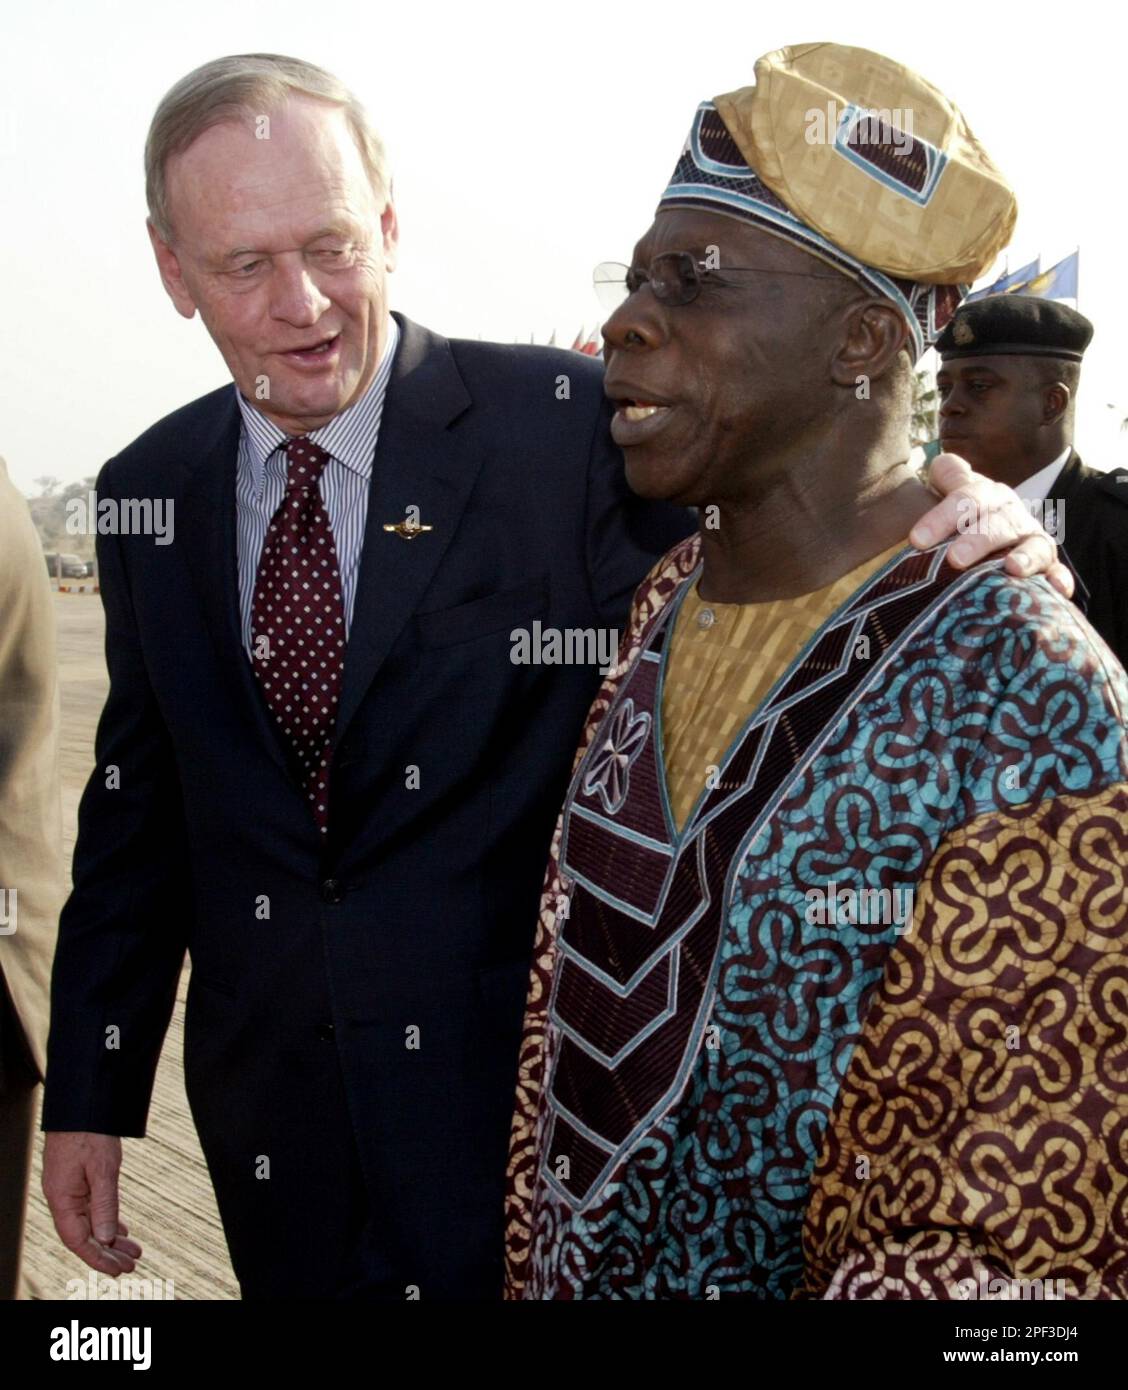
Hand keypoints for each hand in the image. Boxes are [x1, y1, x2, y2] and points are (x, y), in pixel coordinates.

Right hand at [42, 1131, 142, 1274]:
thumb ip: (105, 1204)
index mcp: (62, 1199)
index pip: (78, 1240)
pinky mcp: (77, 1180)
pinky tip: (120, 1230)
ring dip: (110, 1238)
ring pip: (89, 1222)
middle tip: (132, 1264)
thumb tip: (106, 1239)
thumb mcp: (103, 1169)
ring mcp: (69, 1189)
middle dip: (108, 1253)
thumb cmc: (89, 1132)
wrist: (83, 1102)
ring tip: (133, 1251)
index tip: (118, 1269)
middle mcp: (62, 1198)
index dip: (97, 1258)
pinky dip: (106, 1220)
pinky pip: (91, 1208)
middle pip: (84, 1235)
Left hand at [909, 452, 1073, 597]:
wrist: (993, 530)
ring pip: (1033, 546)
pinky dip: (1059, 579)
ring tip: (1012, 568)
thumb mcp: (955, 492)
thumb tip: (940, 463)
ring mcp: (1032, 540)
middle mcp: (1012, 515)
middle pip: (998, 524)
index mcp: (987, 495)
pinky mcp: (1048, 565)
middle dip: (978, 540)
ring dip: (1025, 557)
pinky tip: (1057, 589)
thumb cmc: (963, 517)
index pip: (966, 499)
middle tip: (955, 559)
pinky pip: (1057, 572)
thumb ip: (948, 477)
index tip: (917, 540)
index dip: (942, 517)